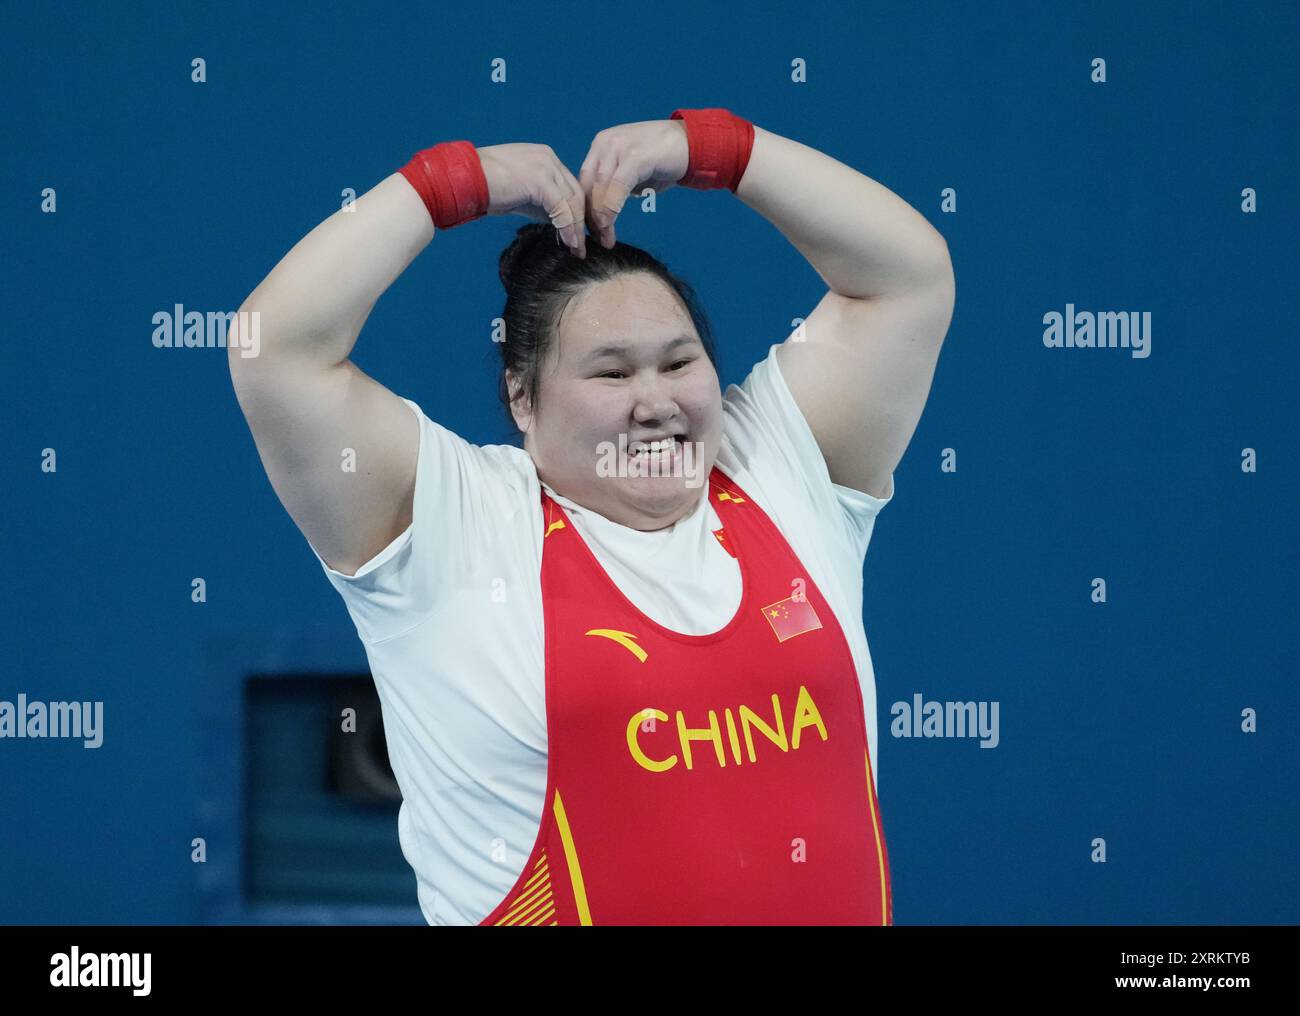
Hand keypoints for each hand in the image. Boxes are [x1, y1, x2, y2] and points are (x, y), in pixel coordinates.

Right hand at [476, 143, 586, 257]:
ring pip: (572, 201)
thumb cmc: (488, 188)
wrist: (466, 180)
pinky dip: (567, 227)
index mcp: (546, 158)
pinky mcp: (539, 180)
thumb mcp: (522, 195)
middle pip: (576, 193)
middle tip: (584, 246)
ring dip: (577, 228)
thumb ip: (543, 204)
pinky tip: (569, 243)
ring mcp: (545, 166)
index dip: (578, 212)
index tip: (580, 234)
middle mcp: (549, 158)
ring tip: (578, 249)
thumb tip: (561, 225)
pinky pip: (561, 207)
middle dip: (583, 221)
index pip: (571, 186)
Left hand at [578, 120, 689, 248]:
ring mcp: (619, 147)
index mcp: (601, 146)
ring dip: (600, 217)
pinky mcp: (635, 156)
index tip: (588, 231)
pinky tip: (609, 224)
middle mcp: (605, 143)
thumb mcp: (632, 171)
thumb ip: (615, 185)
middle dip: (590, 217)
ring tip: (605, 238)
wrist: (692, 142)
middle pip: (589, 185)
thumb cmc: (663, 159)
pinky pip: (617, 186)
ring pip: (600, 187)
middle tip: (596, 240)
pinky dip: (611, 207)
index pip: (585, 181)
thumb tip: (602, 212)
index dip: (584, 208)